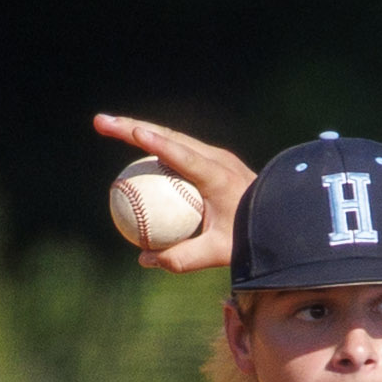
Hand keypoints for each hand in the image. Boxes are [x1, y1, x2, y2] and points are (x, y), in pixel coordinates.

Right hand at [94, 113, 256, 274]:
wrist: (281, 220)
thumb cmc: (252, 237)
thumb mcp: (218, 254)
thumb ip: (182, 258)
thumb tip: (144, 259)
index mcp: (218, 175)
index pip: (181, 155)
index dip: (156, 143)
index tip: (133, 132)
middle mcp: (216, 158)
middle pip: (167, 135)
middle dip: (130, 125)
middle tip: (100, 122)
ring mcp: (214, 156)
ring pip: (169, 137)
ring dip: (137, 130)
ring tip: (106, 127)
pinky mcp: (211, 161)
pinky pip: (174, 152)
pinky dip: (151, 149)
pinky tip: (129, 158)